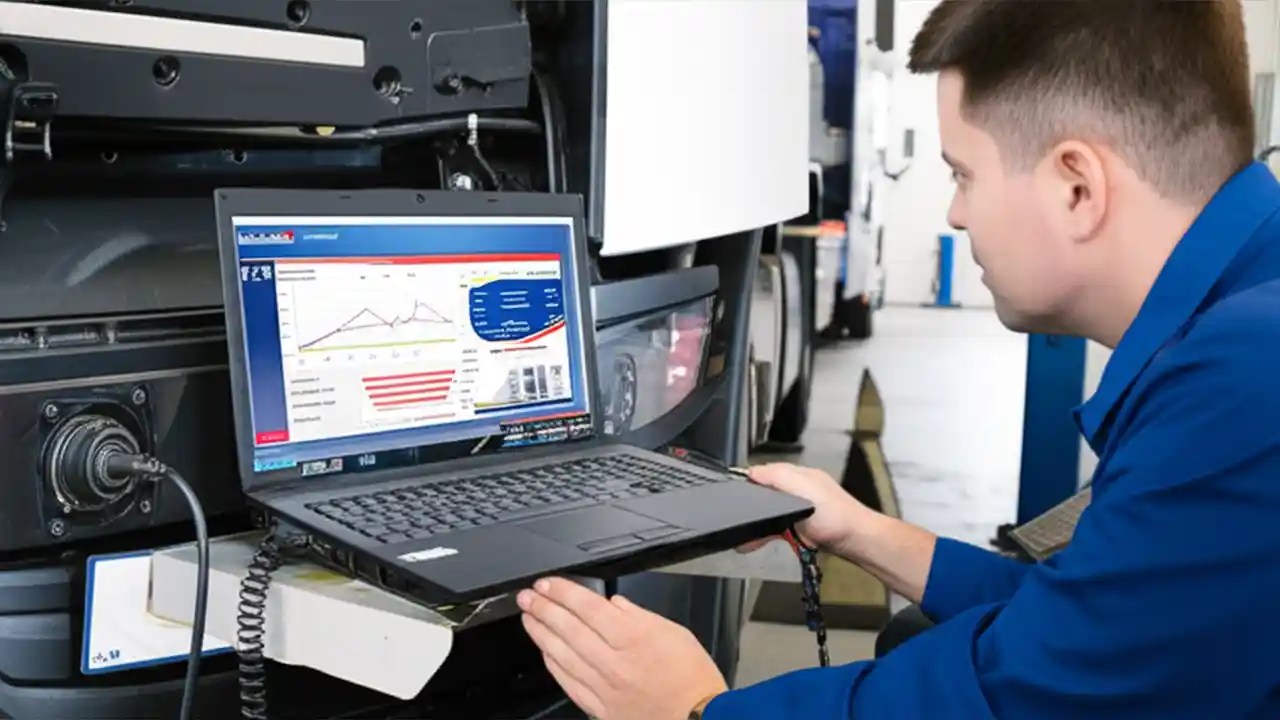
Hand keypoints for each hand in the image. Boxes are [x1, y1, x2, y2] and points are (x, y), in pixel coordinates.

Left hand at [518, 578, 727, 719]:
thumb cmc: (693, 679)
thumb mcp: (674, 632)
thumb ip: (640, 615)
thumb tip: (613, 604)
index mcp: (634, 638)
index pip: (587, 608)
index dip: (562, 593)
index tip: (547, 584)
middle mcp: (615, 662)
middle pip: (569, 629)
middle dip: (543, 608)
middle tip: (527, 597)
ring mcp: (605, 688)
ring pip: (563, 655)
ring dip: (541, 634)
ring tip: (529, 619)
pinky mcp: (602, 709)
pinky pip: (569, 683)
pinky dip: (554, 666)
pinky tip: (545, 653)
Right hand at [738, 462, 865, 552]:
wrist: (855, 542)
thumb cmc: (836, 516)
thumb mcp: (801, 486)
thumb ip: (776, 476)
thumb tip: (752, 472)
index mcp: (800, 476)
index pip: (767, 472)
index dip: (751, 482)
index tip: (735, 494)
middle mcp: (800, 491)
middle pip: (766, 495)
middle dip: (752, 507)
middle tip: (739, 519)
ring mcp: (801, 512)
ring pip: (769, 515)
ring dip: (757, 525)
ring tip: (744, 538)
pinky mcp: (801, 530)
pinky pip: (775, 531)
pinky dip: (763, 537)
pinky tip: (752, 543)